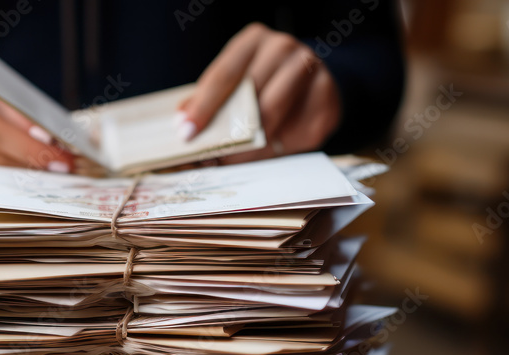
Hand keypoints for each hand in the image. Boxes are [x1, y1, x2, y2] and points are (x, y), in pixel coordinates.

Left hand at [177, 23, 341, 161]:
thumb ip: (208, 99)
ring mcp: (311, 72)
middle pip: (251, 98)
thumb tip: (181, 123)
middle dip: (227, 132)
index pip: (224, 75)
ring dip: (250, 146)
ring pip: (274, 118)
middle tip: (210, 156)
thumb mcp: (234, 81)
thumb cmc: (264, 82)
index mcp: (254, 41)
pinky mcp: (326, 101)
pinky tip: (269, 150)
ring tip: (233, 160)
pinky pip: (296, 135)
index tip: (187, 132)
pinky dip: (278, 148)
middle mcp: (285, 50)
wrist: (315, 81)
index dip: (203, 106)